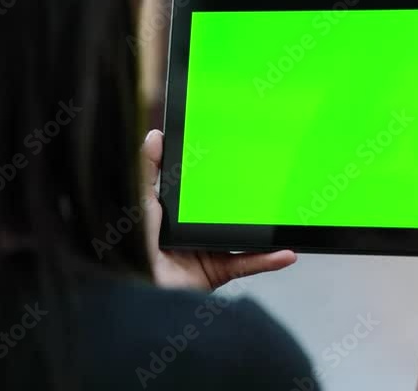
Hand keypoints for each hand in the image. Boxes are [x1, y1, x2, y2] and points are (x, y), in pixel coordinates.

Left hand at [140, 129, 296, 290]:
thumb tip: (157, 135)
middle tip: (272, 184)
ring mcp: (208, 251)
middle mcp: (195, 231)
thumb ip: (148, 167)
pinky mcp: (217, 272)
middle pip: (229, 214)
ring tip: (287, 217)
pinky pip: (247, 264)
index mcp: (178, 213)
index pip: (204, 192)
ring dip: (267, 232)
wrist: (133, 282)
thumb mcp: (139, 198)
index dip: (221, 178)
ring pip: (244, 239)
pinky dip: (268, 260)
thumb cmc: (131, 243)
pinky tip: (286, 252)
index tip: (240, 159)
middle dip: (251, 202)